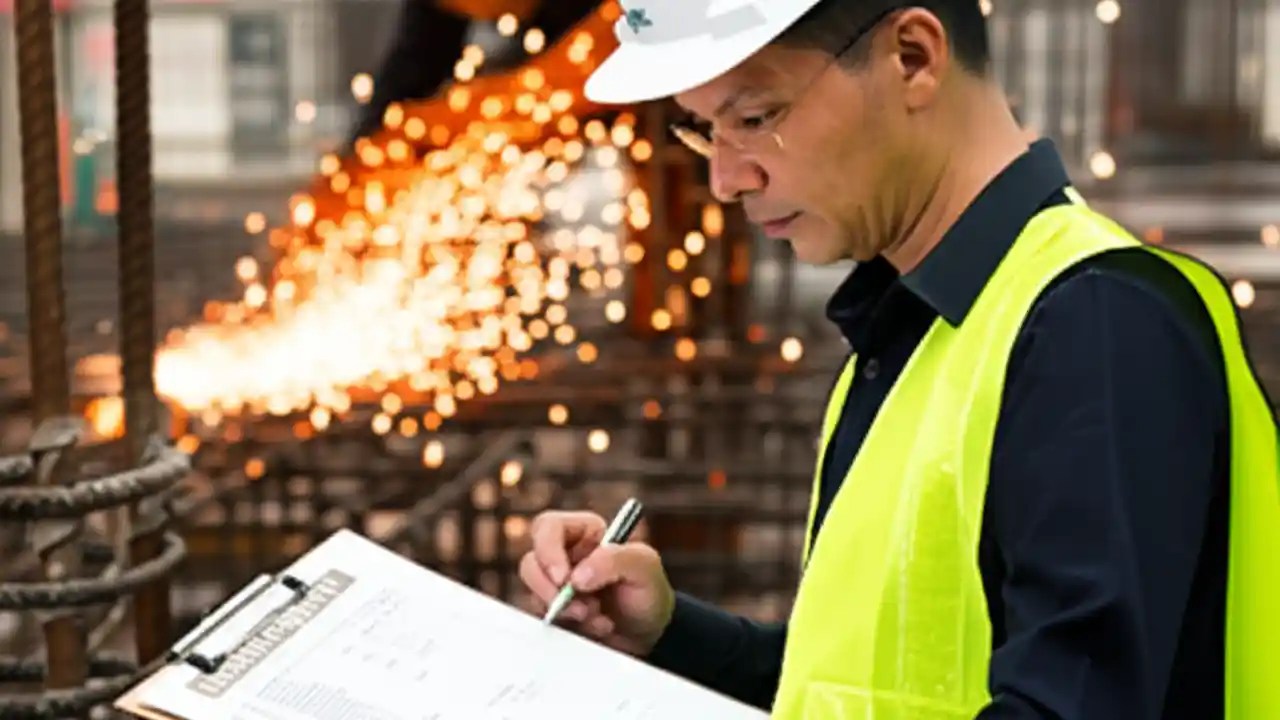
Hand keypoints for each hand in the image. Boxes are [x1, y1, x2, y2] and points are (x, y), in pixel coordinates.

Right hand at [518, 510, 674, 656]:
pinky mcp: (556, 611)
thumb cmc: (650, 591)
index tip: (563, 578)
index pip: (549, 527)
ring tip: (596, 617)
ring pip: (534, 593)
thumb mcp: (645, 568)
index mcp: (586, 532)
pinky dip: (568, 627)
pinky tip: (596, 628)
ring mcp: (558, 585)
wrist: (651, 632)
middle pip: (532, 562)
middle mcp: (566, 555)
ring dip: (564, 611)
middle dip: (550, 589)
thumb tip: (576, 577)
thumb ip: (614, 561)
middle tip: (579, 608)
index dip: (548, 550)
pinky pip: (544, 618)